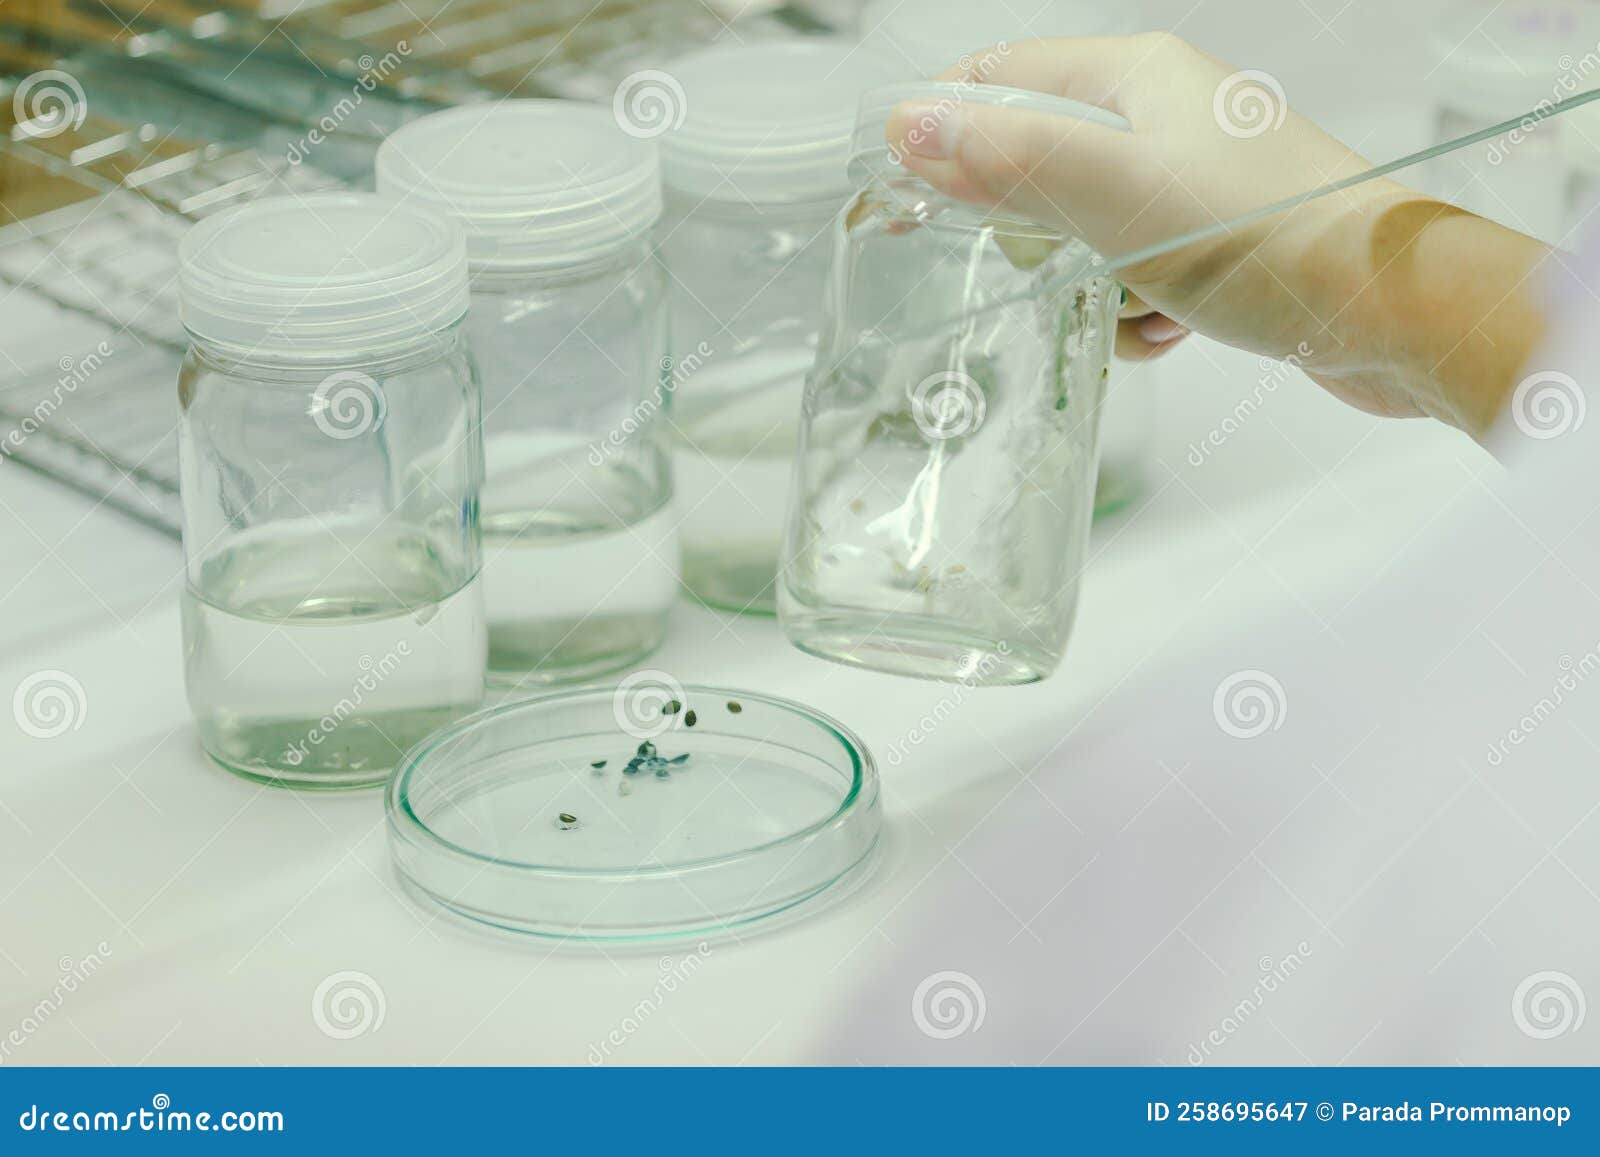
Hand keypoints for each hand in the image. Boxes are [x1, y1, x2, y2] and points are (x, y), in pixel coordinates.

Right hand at [886, 34, 1550, 439]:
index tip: (898, 188)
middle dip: (1024, 224)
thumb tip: (910, 127)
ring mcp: (1194, 180)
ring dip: (1086, 279)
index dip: (942, 123)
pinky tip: (1166, 331)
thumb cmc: (1263, 236)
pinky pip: (1139, 273)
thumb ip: (1008, 156)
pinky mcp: (1219, 241)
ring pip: (1087, 227)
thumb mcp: (1114, 192)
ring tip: (1123, 305)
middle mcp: (1164, 116)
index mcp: (1136, 78)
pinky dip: (1137, 311)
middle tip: (1026, 267)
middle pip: (1040, 156)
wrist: (1389, 305)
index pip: (1002, 74)